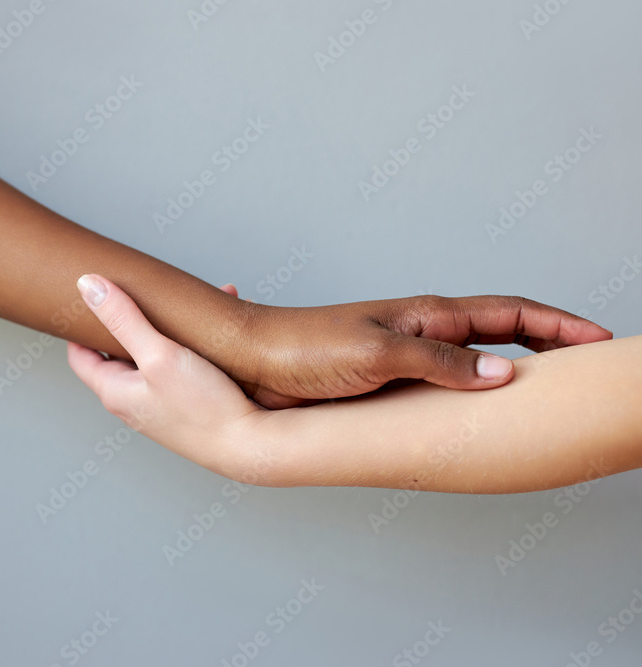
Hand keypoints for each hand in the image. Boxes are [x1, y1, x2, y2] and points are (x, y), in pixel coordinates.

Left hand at [67, 274, 265, 482]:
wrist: (251, 446)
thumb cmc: (204, 408)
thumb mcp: (159, 354)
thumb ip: (123, 319)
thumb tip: (87, 286)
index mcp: (116, 391)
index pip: (80, 356)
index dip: (81, 327)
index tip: (89, 302)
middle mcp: (135, 401)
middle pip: (122, 352)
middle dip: (137, 319)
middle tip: (145, 295)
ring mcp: (162, 405)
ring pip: (159, 355)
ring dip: (174, 328)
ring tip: (197, 307)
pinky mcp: (189, 405)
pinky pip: (185, 365)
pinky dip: (197, 344)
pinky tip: (221, 329)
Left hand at [219, 294, 612, 407]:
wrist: (255, 358)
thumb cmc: (306, 347)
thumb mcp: (378, 352)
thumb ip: (440, 362)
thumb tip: (506, 372)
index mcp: (429, 315)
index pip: (509, 312)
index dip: (556, 323)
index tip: (598, 337)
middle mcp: (424, 330)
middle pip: (502, 330)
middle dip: (548, 341)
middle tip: (586, 362)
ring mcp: (408, 353)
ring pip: (477, 358)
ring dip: (515, 365)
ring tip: (548, 386)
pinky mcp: (388, 378)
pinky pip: (446, 382)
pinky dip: (476, 390)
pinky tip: (482, 409)